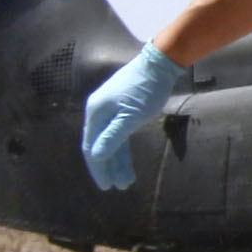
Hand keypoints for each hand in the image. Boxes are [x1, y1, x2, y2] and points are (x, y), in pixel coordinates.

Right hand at [79, 45, 187, 191]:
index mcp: (95, 113)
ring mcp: (110, 110)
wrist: (160, 64)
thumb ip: (113, 137)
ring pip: (111, 141)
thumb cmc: (146, 90)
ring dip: (118, 161)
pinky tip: (128, 163)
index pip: (91, 146)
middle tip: (118, 187)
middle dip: (109, 167)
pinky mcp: (123, 109)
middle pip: (100, 145)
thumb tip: (96, 156)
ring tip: (127, 181)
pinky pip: (119, 133)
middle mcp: (98, 112)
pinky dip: (123, 148)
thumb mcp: (130, 117)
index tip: (105, 186)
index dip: (97, 168)